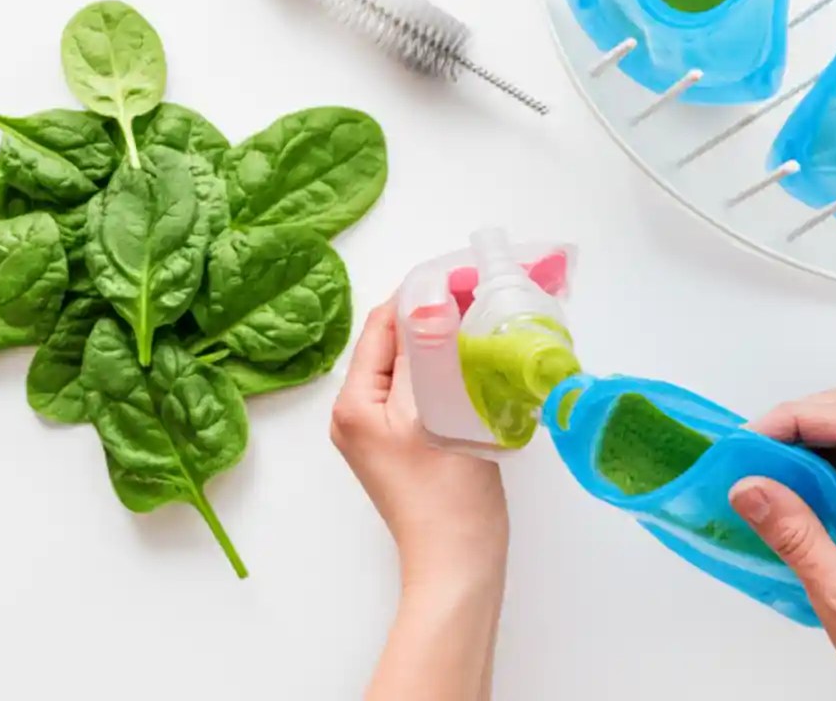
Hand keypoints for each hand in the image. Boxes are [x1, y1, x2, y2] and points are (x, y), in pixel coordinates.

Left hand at [331, 300, 508, 590]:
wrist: (458, 563)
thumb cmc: (447, 496)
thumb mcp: (436, 411)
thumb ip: (427, 352)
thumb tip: (427, 296)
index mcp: (354, 403)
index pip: (382, 325)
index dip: (421, 293)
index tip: (462, 273)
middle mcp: (356, 414)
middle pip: (394, 344)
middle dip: (434, 315)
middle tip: (479, 294)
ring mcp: (377, 432)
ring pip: (410, 367)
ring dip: (442, 342)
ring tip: (482, 321)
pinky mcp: (403, 445)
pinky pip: (420, 391)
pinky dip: (446, 371)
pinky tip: (475, 363)